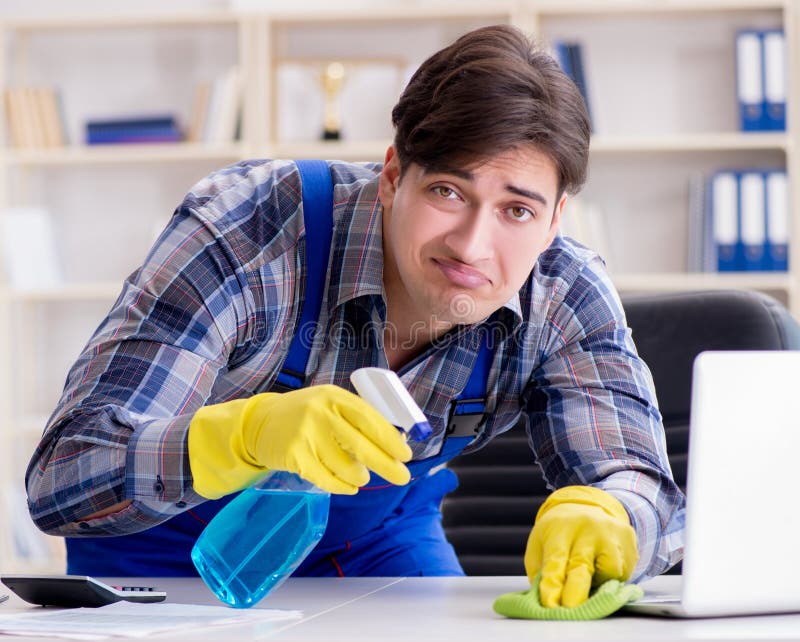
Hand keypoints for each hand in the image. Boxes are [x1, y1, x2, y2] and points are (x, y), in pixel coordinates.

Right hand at [188, 384, 411, 498]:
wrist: (260, 422)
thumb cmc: (307, 415)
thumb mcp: (331, 405)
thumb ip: (358, 420)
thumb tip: (395, 444)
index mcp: (335, 397)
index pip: (370, 419)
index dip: (390, 440)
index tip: (406, 455)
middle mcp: (320, 413)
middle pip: (361, 445)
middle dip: (386, 465)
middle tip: (401, 478)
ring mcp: (305, 435)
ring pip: (345, 466)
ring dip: (359, 476)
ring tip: (361, 476)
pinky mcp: (294, 456)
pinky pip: (327, 479)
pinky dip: (342, 486)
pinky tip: (349, 486)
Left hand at [524, 486, 637, 607]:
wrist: (586, 505)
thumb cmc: (560, 532)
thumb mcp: (541, 545)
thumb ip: (541, 573)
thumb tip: (548, 603)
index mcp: (560, 531)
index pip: (555, 560)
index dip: (553, 585)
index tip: (550, 605)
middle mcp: (586, 530)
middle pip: (583, 565)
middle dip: (577, 592)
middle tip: (571, 610)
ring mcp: (610, 533)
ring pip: (611, 571)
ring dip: (600, 583)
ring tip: (591, 575)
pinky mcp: (629, 539)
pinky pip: (625, 571)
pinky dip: (613, 578)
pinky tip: (604, 567)